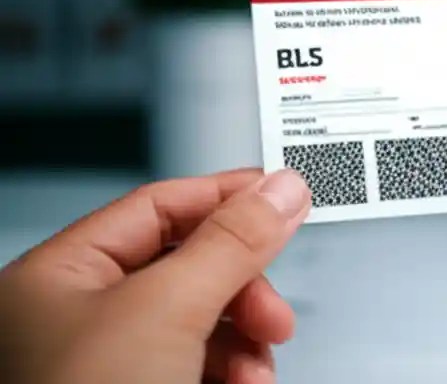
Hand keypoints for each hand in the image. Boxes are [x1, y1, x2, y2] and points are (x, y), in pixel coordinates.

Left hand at [0, 168, 310, 383]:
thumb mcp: (169, 310)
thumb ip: (231, 242)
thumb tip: (280, 190)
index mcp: (56, 277)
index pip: (156, 206)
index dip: (224, 197)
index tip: (282, 196)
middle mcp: (74, 318)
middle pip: (187, 267)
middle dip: (243, 290)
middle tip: (271, 313)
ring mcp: (104, 366)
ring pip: (200, 322)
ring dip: (243, 341)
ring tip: (255, 368)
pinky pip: (198, 365)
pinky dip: (231, 373)